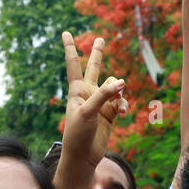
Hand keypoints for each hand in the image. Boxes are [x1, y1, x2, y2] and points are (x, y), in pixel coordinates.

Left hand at [61, 31, 126, 168]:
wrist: (83, 156)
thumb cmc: (78, 133)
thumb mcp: (88, 112)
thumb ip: (104, 94)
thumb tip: (122, 82)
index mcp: (76, 90)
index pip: (73, 64)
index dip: (70, 48)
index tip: (65, 33)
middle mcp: (88, 93)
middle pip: (94, 68)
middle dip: (98, 54)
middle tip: (100, 39)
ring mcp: (100, 103)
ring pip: (114, 86)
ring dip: (119, 92)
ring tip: (118, 106)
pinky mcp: (110, 113)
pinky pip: (120, 101)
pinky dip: (123, 104)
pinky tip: (121, 112)